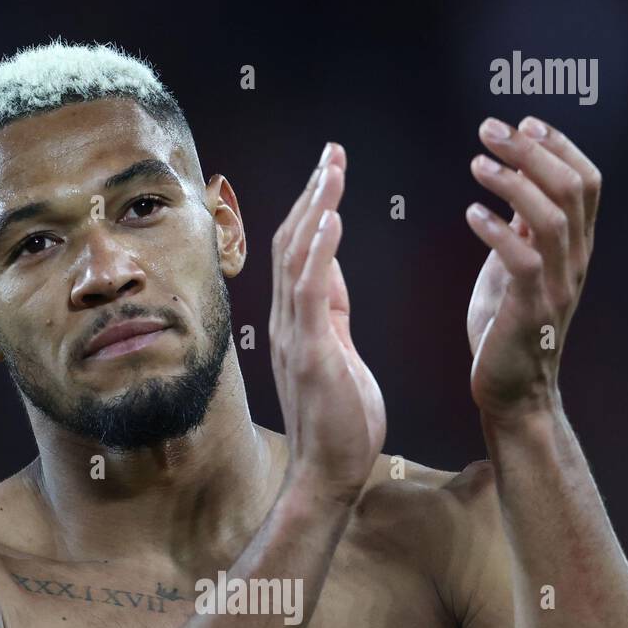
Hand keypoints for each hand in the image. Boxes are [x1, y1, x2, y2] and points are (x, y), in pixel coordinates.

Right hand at [270, 143, 385, 505]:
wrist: (330, 474)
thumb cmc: (340, 425)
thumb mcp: (339, 357)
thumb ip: (331, 316)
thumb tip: (330, 278)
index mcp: (297, 323)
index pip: (299, 253)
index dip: (314, 208)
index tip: (332, 170)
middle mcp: (287, 323)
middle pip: (291, 243)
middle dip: (314, 194)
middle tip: (334, 153)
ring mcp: (294, 338)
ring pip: (297, 258)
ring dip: (317, 208)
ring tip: (334, 169)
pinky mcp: (310, 354)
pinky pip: (309, 292)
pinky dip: (320, 251)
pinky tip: (333, 218)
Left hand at [465, 116, 601, 422]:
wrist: (512, 394)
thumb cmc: (508, 331)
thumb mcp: (518, 271)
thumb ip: (524, 232)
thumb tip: (516, 184)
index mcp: (576, 250)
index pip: (587, 181)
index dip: (560, 145)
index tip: (525, 122)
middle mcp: (575, 263)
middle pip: (571, 188)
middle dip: (531, 150)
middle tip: (490, 129)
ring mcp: (557, 287)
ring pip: (552, 218)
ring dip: (512, 182)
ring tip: (476, 164)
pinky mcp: (530, 310)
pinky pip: (523, 260)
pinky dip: (497, 231)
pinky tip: (471, 214)